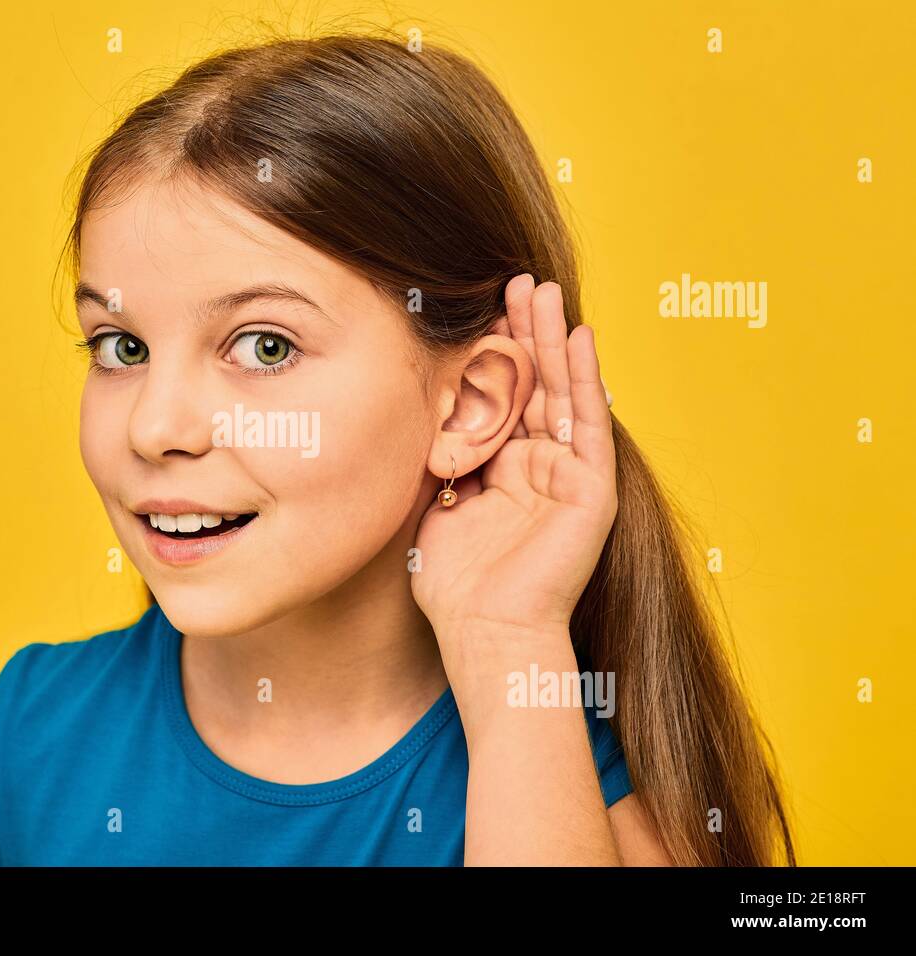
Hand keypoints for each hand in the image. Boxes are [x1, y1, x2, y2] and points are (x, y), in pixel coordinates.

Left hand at [411, 275, 617, 641]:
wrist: (484, 631)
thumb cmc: (453, 583)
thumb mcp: (437, 504)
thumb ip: (441, 458)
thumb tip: (419, 410)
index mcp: (504, 470)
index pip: (500, 398)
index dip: (489, 354)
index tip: (472, 308)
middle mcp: (540, 466)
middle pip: (532, 385)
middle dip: (521, 332)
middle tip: (511, 280)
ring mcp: (569, 475)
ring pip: (560, 393)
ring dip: (551, 339)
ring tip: (541, 289)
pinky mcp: (593, 488)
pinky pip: (589, 423)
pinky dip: (584, 379)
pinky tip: (577, 335)